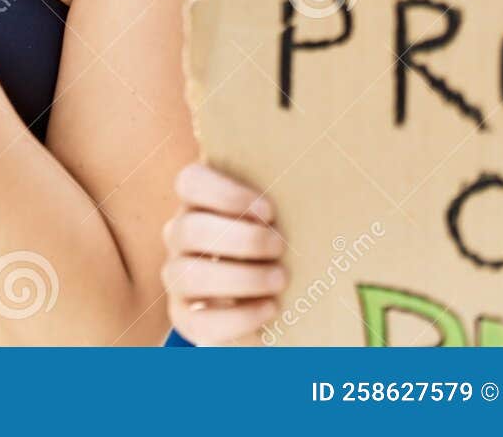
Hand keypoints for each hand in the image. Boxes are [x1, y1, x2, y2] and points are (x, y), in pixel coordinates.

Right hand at [162, 162, 286, 344]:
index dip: (225, 193)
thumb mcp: (279, 219)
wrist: (267, 295)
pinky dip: (238, 317)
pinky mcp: (184, 315)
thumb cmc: (277, 246)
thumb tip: (324, 191)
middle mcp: (180, 235)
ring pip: (189, 274)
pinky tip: (270, 309)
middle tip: (280, 246)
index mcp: (199, 201)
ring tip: (280, 279)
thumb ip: (286, 202)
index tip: (268, 210)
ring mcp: (178, 275)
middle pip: (190, 230)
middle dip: (241, 240)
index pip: (190, 182)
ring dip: (240, 278)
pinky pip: (200, 320)